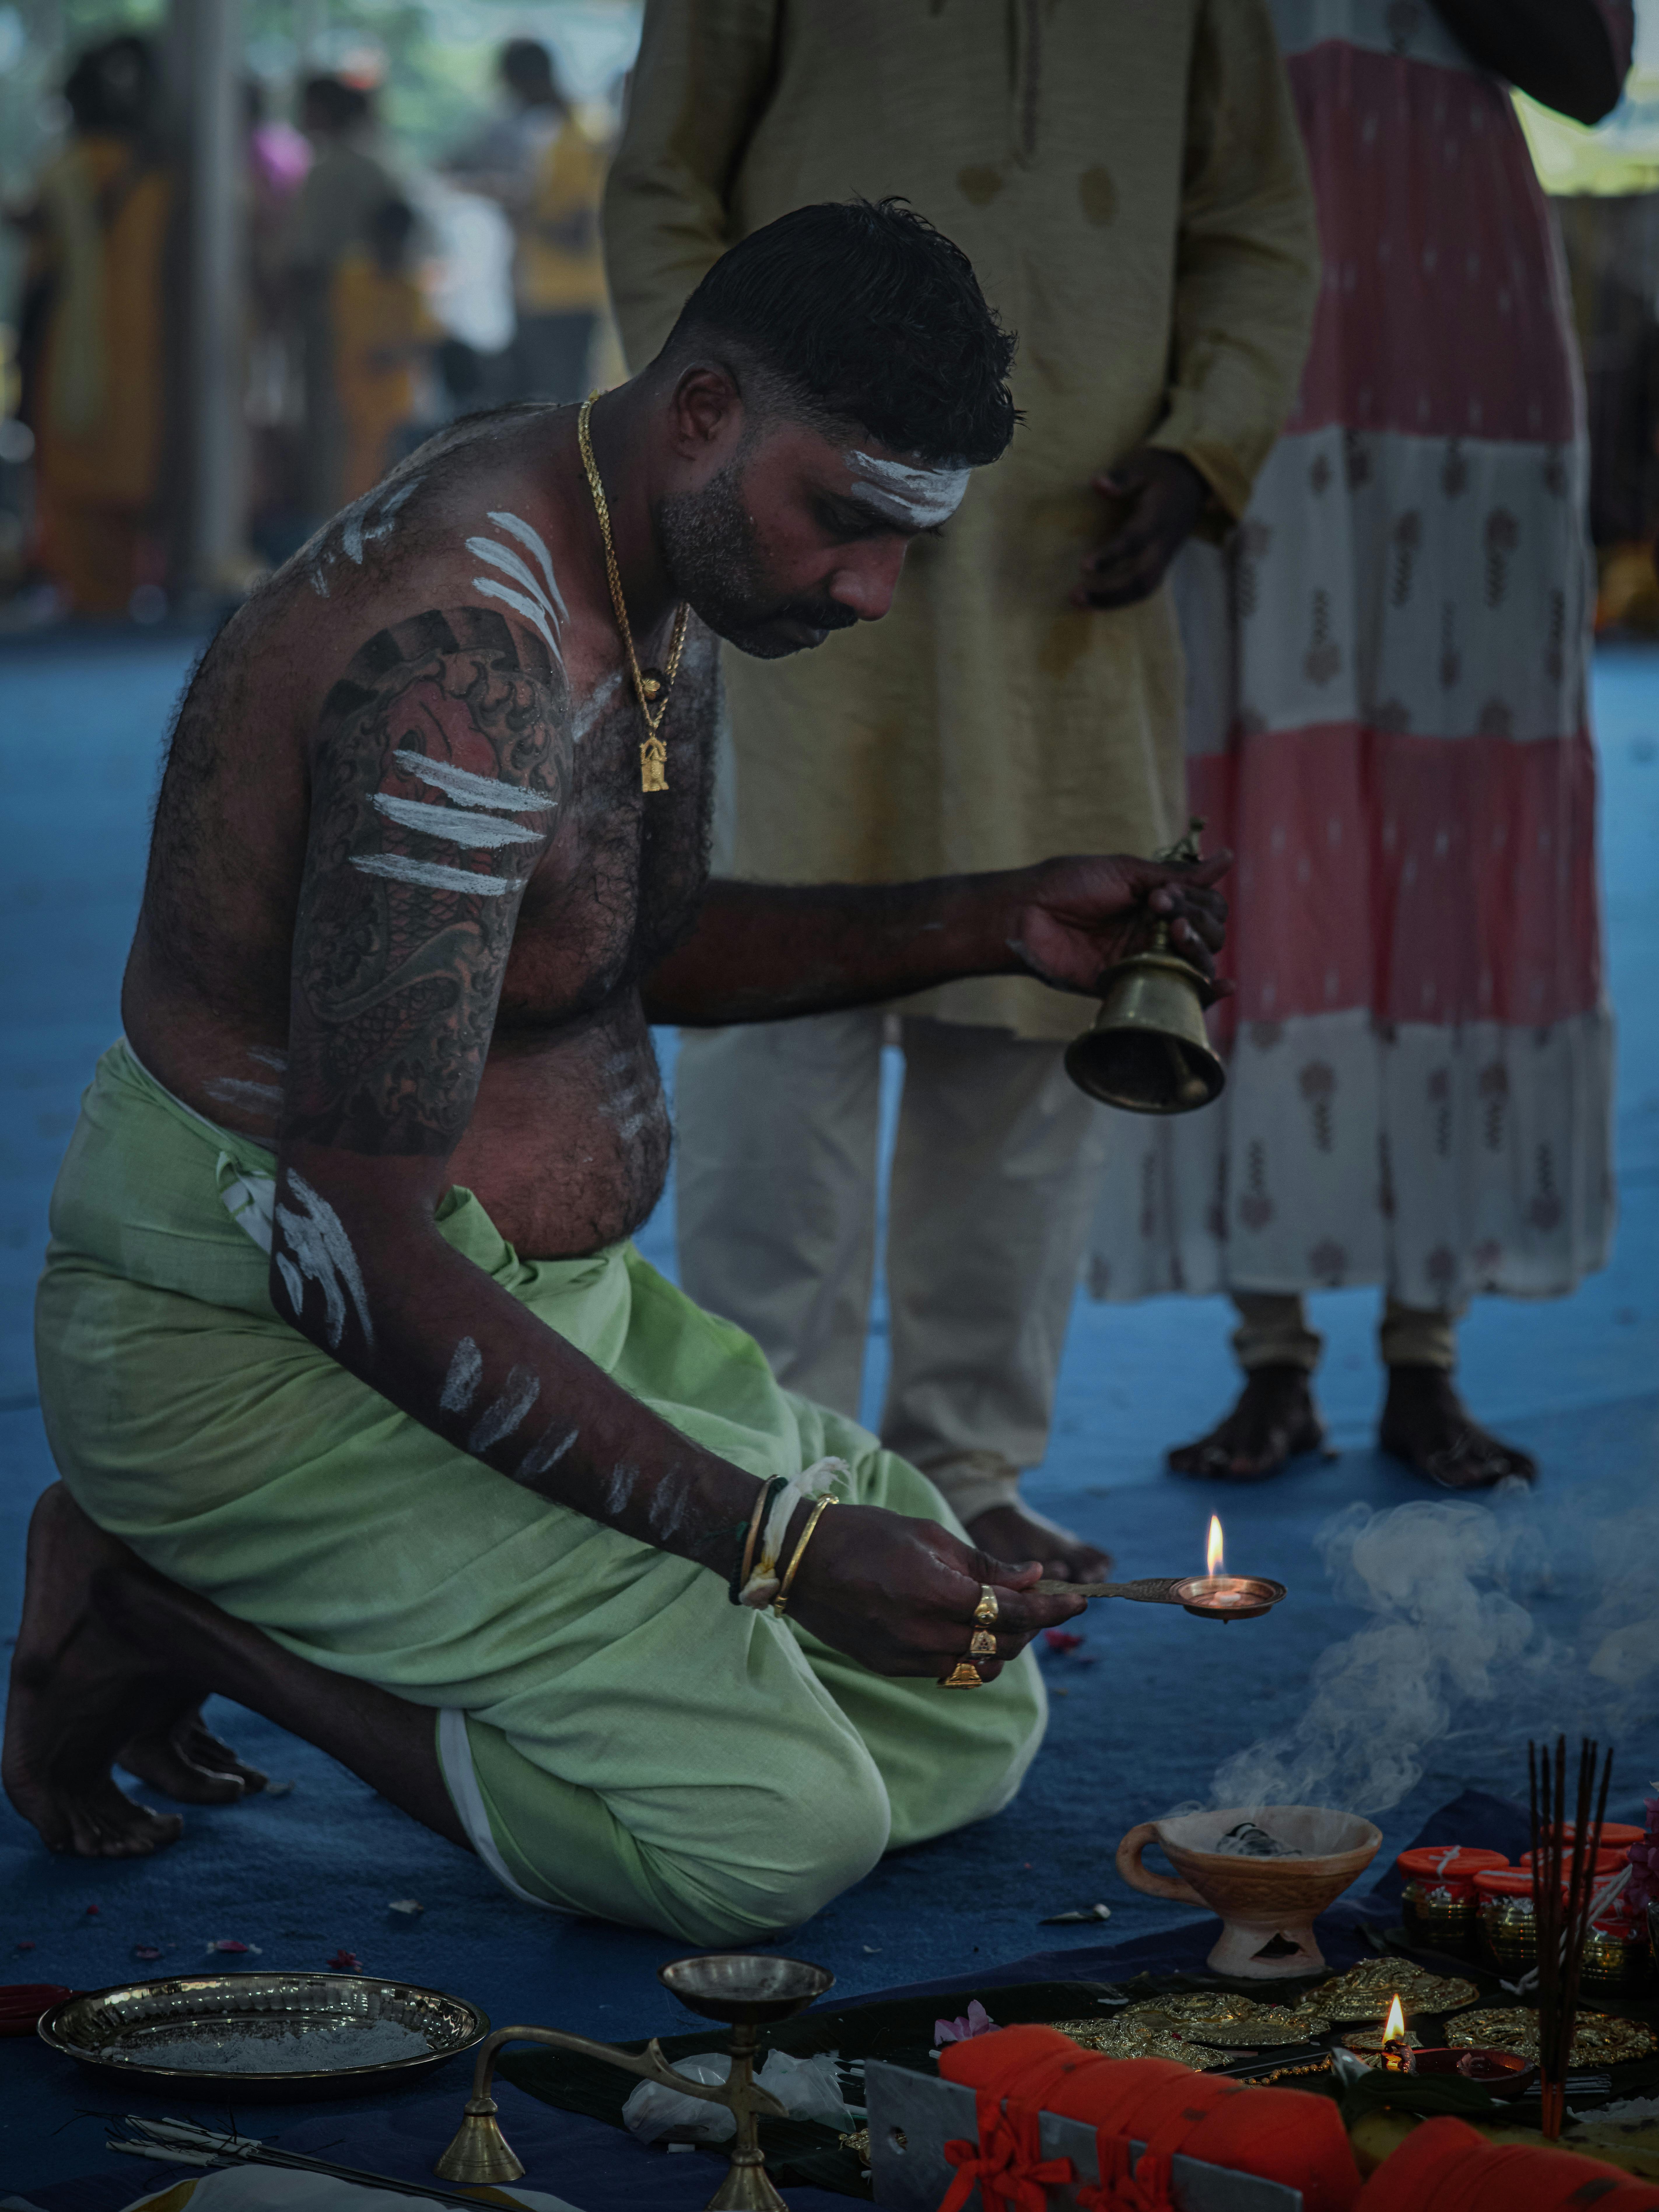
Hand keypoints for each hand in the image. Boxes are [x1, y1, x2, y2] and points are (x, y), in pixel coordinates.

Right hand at [782, 1501, 1084, 1679]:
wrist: (800, 1560)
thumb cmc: (866, 1534)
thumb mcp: (929, 1536)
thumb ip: (984, 1565)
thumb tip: (1033, 1577)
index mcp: (935, 1591)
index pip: (1012, 1612)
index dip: (1053, 1608)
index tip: (1080, 1600)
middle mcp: (923, 1632)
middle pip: (1004, 1646)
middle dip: (1032, 1626)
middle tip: (1039, 1601)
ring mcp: (905, 1657)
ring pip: (980, 1668)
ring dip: (1004, 1647)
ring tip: (1004, 1618)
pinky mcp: (891, 1668)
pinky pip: (948, 1672)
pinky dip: (969, 1656)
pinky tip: (967, 1631)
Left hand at [1007, 851, 1232, 995]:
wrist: (1027, 914)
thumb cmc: (1069, 885)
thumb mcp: (1126, 872)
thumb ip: (1178, 876)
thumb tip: (1227, 858)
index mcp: (1158, 901)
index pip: (1206, 905)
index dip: (1198, 901)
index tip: (1164, 894)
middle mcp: (1157, 931)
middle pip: (1209, 934)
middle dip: (1200, 922)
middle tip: (1167, 914)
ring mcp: (1146, 960)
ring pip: (1197, 963)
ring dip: (1200, 950)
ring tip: (1179, 936)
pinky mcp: (1130, 986)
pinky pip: (1174, 993)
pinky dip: (1204, 992)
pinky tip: (1221, 985)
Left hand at [1074, 448, 1208, 609]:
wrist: (1194, 481)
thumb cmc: (1161, 473)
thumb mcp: (1144, 465)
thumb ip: (1122, 477)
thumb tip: (1097, 483)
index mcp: (1158, 517)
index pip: (1134, 540)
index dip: (1111, 555)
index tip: (1084, 566)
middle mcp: (1164, 542)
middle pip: (1141, 578)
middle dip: (1109, 592)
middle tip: (1075, 596)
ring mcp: (1165, 556)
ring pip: (1144, 588)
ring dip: (1113, 601)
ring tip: (1081, 603)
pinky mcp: (1162, 563)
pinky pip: (1144, 587)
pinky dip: (1121, 599)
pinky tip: (1096, 602)